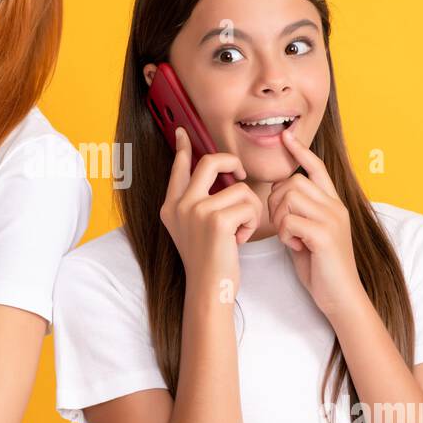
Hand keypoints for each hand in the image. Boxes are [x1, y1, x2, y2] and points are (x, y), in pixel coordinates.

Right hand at [160, 126, 263, 295]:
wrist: (209, 289)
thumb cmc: (209, 261)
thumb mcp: (194, 229)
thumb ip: (198, 203)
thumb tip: (214, 175)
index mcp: (171, 207)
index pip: (179, 168)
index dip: (183, 148)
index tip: (182, 133)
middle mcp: (179, 205)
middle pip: (210, 161)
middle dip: (232, 163)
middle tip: (241, 174)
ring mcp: (195, 211)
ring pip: (239, 188)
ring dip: (248, 209)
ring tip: (240, 230)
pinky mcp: (216, 220)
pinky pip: (247, 204)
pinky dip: (251, 222)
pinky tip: (241, 239)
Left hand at [268, 123, 364, 319]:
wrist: (342, 297)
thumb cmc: (322, 268)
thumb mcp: (309, 234)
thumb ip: (299, 214)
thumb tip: (280, 198)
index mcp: (334, 204)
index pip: (317, 169)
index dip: (301, 152)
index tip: (286, 136)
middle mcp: (336, 207)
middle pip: (293, 182)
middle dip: (276, 201)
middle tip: (281, 226)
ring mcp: (332, 220)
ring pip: (290, 197)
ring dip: (279, 217)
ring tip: (289, 237)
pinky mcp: (325, 235)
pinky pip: (290, 220)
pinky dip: (286, 234)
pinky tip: (295, 247)